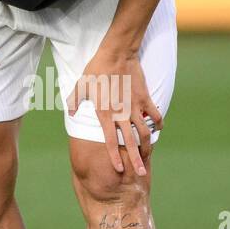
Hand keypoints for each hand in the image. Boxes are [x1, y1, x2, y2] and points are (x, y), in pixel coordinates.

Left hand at [66, 48, 162, 175]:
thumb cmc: (96, 69)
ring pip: (144, 132)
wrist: (116, 54)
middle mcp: (121, 114)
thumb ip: (75, 101)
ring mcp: (134, 107)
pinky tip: (157, 129)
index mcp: (105, 114)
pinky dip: (157, 124)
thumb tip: (72, 112)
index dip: (115, 157)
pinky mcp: (144, 98)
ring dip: (147, 146)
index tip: (119, 170)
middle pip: (130, 143)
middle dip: (136, 160)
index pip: (110, 141)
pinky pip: (154, 115)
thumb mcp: (81, 86)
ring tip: (148, 156)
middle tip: (140, 174)